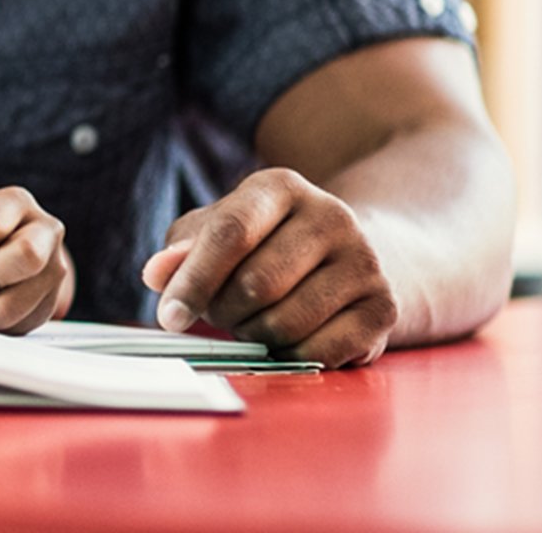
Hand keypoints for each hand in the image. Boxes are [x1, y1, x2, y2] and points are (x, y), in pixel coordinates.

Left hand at [142, 168, 396, 368]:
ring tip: (257, 320)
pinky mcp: (383, 307)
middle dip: (226, 312)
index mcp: (281, 186)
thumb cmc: (265, 247)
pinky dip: (291, 356)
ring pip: (285, 322)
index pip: (230, 233)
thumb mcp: (216, 234)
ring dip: (256, 335)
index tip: (170, 317)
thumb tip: (158, 273)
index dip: (194, 280)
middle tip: (225, 312)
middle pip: (256, 284)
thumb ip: (182, 250)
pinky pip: (319, 351)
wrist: (348, 260)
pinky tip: (291, 337)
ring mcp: (364, 260)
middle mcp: (331, 215)